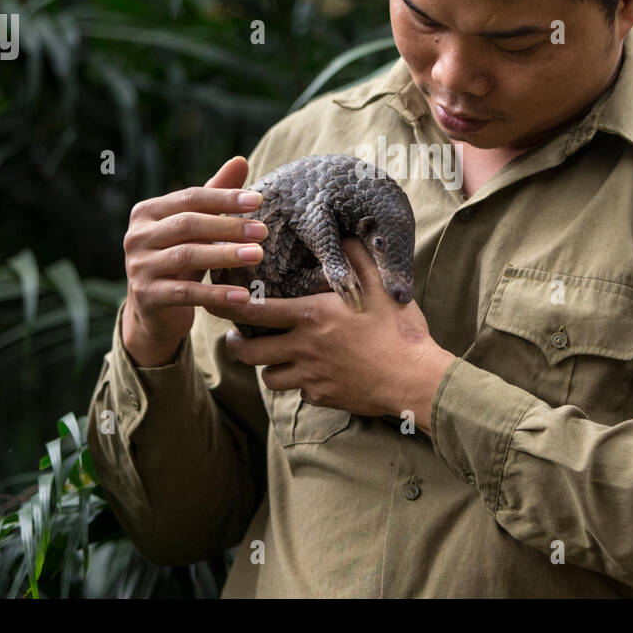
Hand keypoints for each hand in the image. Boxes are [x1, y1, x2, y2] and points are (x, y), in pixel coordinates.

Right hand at [121, 155, 267, 365]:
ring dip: (225, 255)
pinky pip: (186, 294)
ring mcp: (138, 266)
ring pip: (186, 256)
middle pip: (188, 224)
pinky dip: (216, 294)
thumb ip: (215, 195)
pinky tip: (244, 296)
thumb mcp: (196, 227)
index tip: (258, 201)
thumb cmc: (179, 259)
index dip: (224, 197)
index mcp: (147, 211)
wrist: (154, 311)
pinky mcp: (145, 296)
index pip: (190, 197)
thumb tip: (240, 160)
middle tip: (262, 231)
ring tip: (258, 255)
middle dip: (228, 226)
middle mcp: (136, 236)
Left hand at [203, 238, 455, 433]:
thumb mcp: (380, 285)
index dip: (228, 307)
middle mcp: (304, 348)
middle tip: (236, 338)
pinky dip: (301, 385)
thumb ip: (356, 258)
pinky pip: (301, 392)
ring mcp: (312, 376)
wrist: (414, 379)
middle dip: (235, 345)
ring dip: (267, 367)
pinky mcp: (324, 397)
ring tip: (273, 358)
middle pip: (249, 353)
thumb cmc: (399, 329)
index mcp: (311, 316)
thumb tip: (343, 235)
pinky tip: (313, 375)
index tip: (217, 301)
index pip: (255, 311)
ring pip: (269, 378)